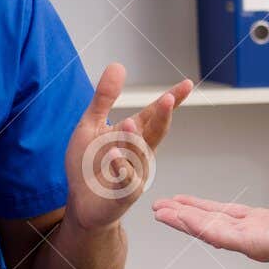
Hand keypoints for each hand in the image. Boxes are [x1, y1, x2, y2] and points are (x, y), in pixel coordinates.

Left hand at [64, 64, 190, 230]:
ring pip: (139, 151)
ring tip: (126, 123)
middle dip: (163, 116)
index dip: (172, 100)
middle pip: (156, 131)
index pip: (155, 114)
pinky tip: (115, 155)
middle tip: (167, 100)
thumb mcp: (91, 125)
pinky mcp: (125, 192)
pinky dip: (121, 164)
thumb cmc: (88, 164)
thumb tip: (118, 66)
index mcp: (135, 134)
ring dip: (134, 138)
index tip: (187, 85)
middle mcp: (141, 152)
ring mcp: (136, 172)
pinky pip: (127, 176)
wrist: (81, 202)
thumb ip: (104, 98)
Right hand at [153, 154, 268, 268]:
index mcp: (262, 221)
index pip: (223, 212)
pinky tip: (181, 220)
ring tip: (160, 212)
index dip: (199, 206)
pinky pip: (222, 236)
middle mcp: (253, 234)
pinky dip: (199, 227)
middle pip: (210, 223)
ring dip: (184, 221)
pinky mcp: (256, 246)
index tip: (178, 199)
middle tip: (158, 207)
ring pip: (210, 230)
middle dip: (183, 216)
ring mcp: (253, 242)